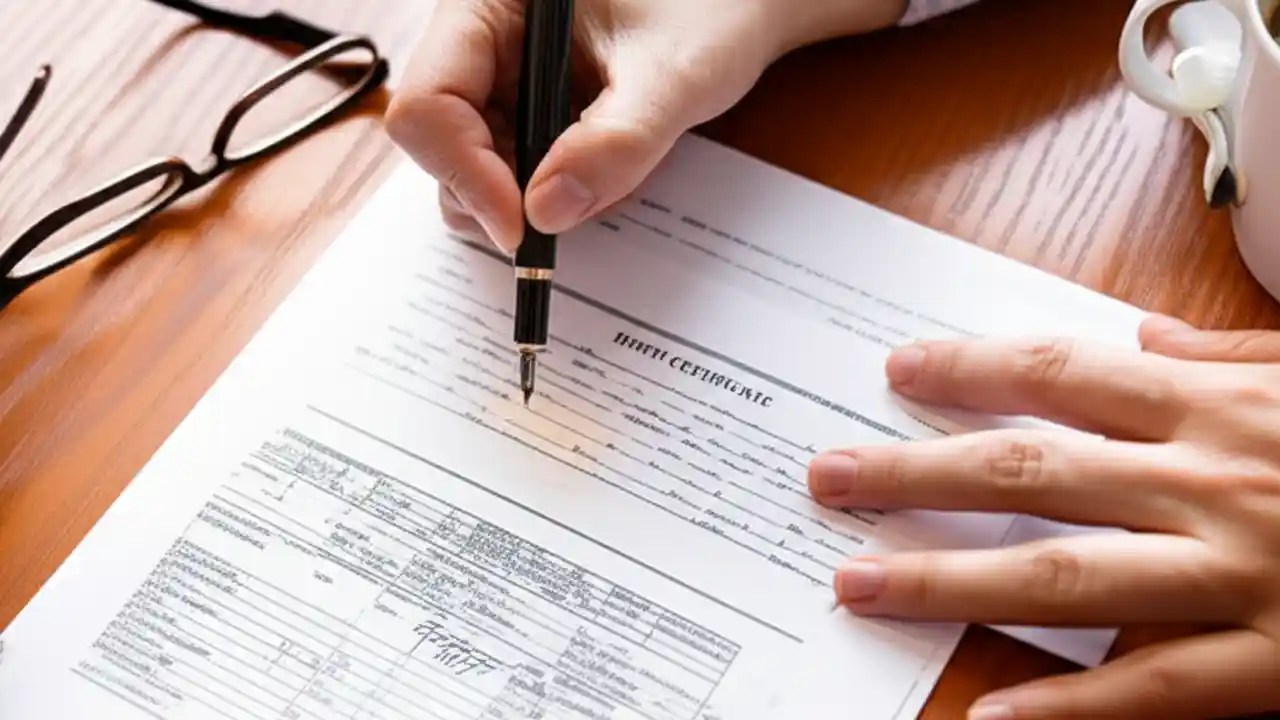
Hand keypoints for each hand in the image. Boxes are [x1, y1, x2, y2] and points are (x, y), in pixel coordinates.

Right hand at [384, 0, 905, 253]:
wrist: (741, 7)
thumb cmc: (712, 10)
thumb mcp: (675, 76)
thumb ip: (617, 142)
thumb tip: (546, 212)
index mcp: (490, 2)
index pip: (429, 102)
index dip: (466, 174)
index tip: (523, 229)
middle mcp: (479, 38)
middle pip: (443, 145)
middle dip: (512, 191)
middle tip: (588, 197)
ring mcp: (498, 78)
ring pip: (479, 171)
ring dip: (548, 194)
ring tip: (626, 159)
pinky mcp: (524, 108)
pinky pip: (518, 174)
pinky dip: (567, 189)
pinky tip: (619, 159)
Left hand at [807, 315, 1279, 718]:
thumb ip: (1233, 355)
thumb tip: (1145, 336)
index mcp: (1217, 410)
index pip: (1063, 376)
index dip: (971, 370)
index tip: (899, 369)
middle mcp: (1209, 484)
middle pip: (1028, 471)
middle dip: (915, 473)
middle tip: (831, 477)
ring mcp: (1237, 573)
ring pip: (1064, 577)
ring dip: (947, 582)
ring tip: (860, 586)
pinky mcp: (1272, 661)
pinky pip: (1152, 686)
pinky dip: (1065, 705)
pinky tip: (986, 717)